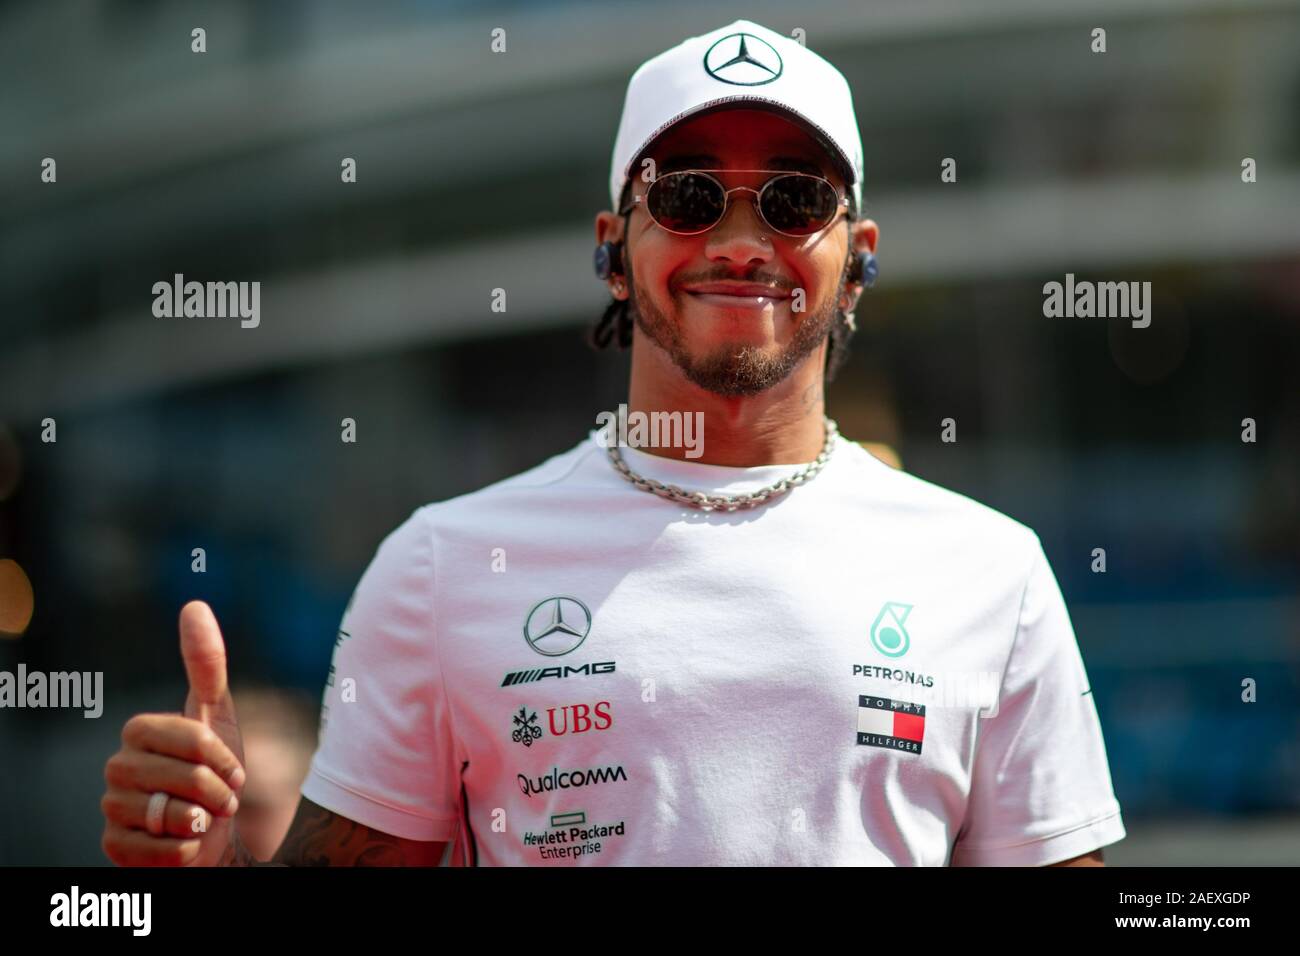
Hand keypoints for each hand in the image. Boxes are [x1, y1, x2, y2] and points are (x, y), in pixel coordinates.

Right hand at [101, 601, 248, 865]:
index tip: (233, 770)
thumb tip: (193, 605)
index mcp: (139, 731)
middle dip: (218, 792)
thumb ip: (206, 665)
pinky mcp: (113, 847)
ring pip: (175, 815)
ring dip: (204, 822)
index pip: (196, 738)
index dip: (224, 758)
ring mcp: (112, 808)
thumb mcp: (218, 716)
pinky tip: (183, 844)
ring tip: (200, 819)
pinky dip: (186, 850)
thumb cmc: (213, 772)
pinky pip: (162, 851)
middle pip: (188, 777)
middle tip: (219, 799)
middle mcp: (117, 767)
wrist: (209, 834)